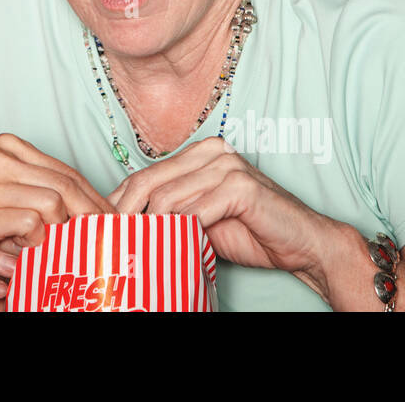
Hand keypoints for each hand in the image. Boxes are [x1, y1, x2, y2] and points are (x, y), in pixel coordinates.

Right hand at [0, 133, 110, 268]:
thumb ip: (23, 186)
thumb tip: (69, 211)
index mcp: (5, 147)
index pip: (63, 169)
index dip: (91, 196)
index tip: (107, 219)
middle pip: (66, 183)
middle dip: (93, 213)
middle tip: (107, 237)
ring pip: (54, 201)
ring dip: (69, 229)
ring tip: (77, 249)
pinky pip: (32, 222)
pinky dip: (43, 239)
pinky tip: (42, 251)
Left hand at [109, 136, 342, 298]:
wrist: (303, 244)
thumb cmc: (252, 232)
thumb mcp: (200, 220)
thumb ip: (170, 212)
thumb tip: (124, 225)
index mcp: (199, 154)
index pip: (143, 175)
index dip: (118, 203)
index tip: (101, 229)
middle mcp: (211, 152)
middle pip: (148, 182)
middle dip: (124, 215)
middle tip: (110, 243)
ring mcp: (226, 166)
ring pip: (167, 198)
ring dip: (150, 229)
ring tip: (137, 252)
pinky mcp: (240, 186)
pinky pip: (195, 213)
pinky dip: (179, 233)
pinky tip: (171, 250)